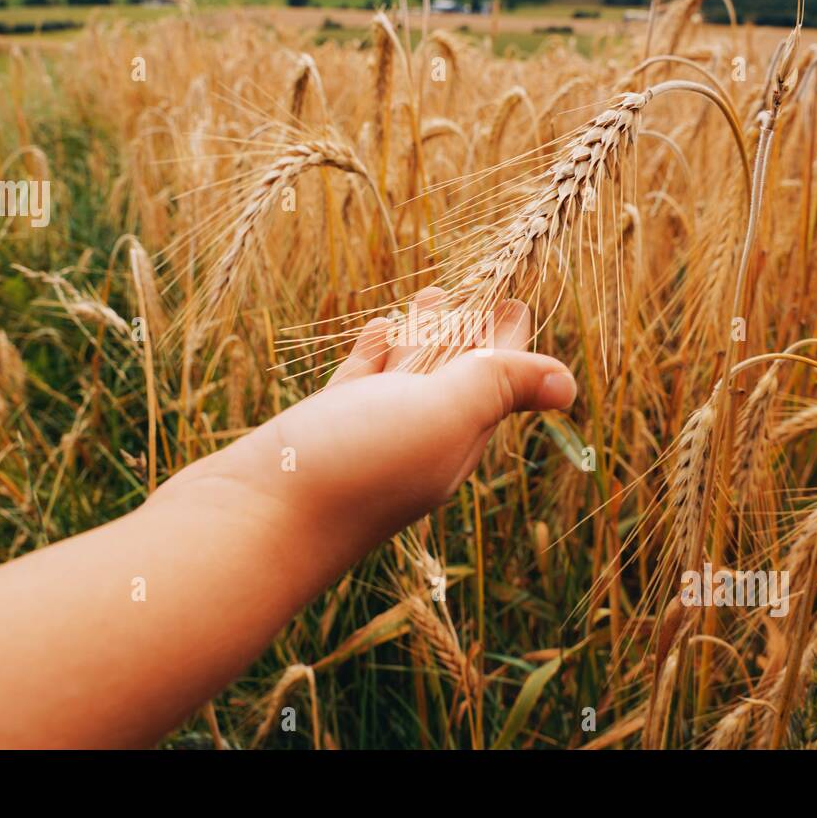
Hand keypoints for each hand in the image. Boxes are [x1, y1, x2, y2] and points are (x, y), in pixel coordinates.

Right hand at [153, 290, 575, 547]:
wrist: (248, 528)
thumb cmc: (350, 470)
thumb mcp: (440, 417)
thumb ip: (498, 388)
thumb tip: (569, 385)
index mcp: (456, 440)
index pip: (497, 381)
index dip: (512, 341)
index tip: (517, 303)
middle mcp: (416, 442)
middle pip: (458, 376)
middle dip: (474, 333)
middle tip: (486, 288)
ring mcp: (364, 438)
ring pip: (407, 376)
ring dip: (426, 336)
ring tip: (434, 294)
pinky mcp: (318, 434)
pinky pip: (358, 386)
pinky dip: (374, 355)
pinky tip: (377, 331)